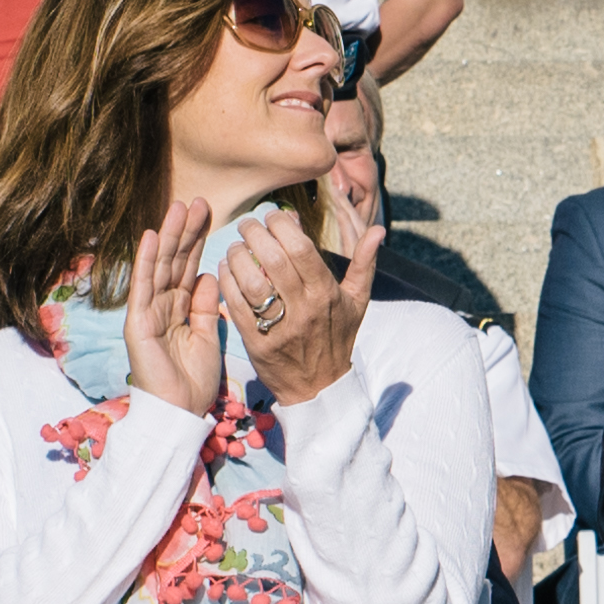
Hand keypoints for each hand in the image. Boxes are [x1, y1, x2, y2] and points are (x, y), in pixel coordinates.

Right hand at [122, 201, 224, 417]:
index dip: (198, 240)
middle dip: (185, 231)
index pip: (189, 266)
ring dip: (168, 236)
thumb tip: (210, 274)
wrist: (179, 413)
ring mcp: (147, 312)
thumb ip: (207, 306)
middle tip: (197, 200)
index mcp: (180, 309)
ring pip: (159, 267)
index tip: (210, 213)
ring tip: (178, 207)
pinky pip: (143, 287)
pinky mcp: (137, 323)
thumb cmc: (193, 380)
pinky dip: (146, 262)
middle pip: (175, 261)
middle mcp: (162, 306)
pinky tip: (150, 237)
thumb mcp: (208, 335)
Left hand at [219, 200, 381, 402]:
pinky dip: (227, 282)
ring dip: (238, 257)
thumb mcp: (357, 301)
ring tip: (236, 246)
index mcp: (327, 294)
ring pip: (252, 282)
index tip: (272, 216)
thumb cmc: (337, 337)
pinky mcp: (257, 342)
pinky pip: (237, 305)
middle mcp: (304, 309)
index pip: (301, 248)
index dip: (282, 225)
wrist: (319, 386)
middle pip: (274, 259)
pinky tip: (225, 268)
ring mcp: (280, 327)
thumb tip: (378, 230)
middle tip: (248, 224)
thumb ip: (364, 263)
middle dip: (255, 234)